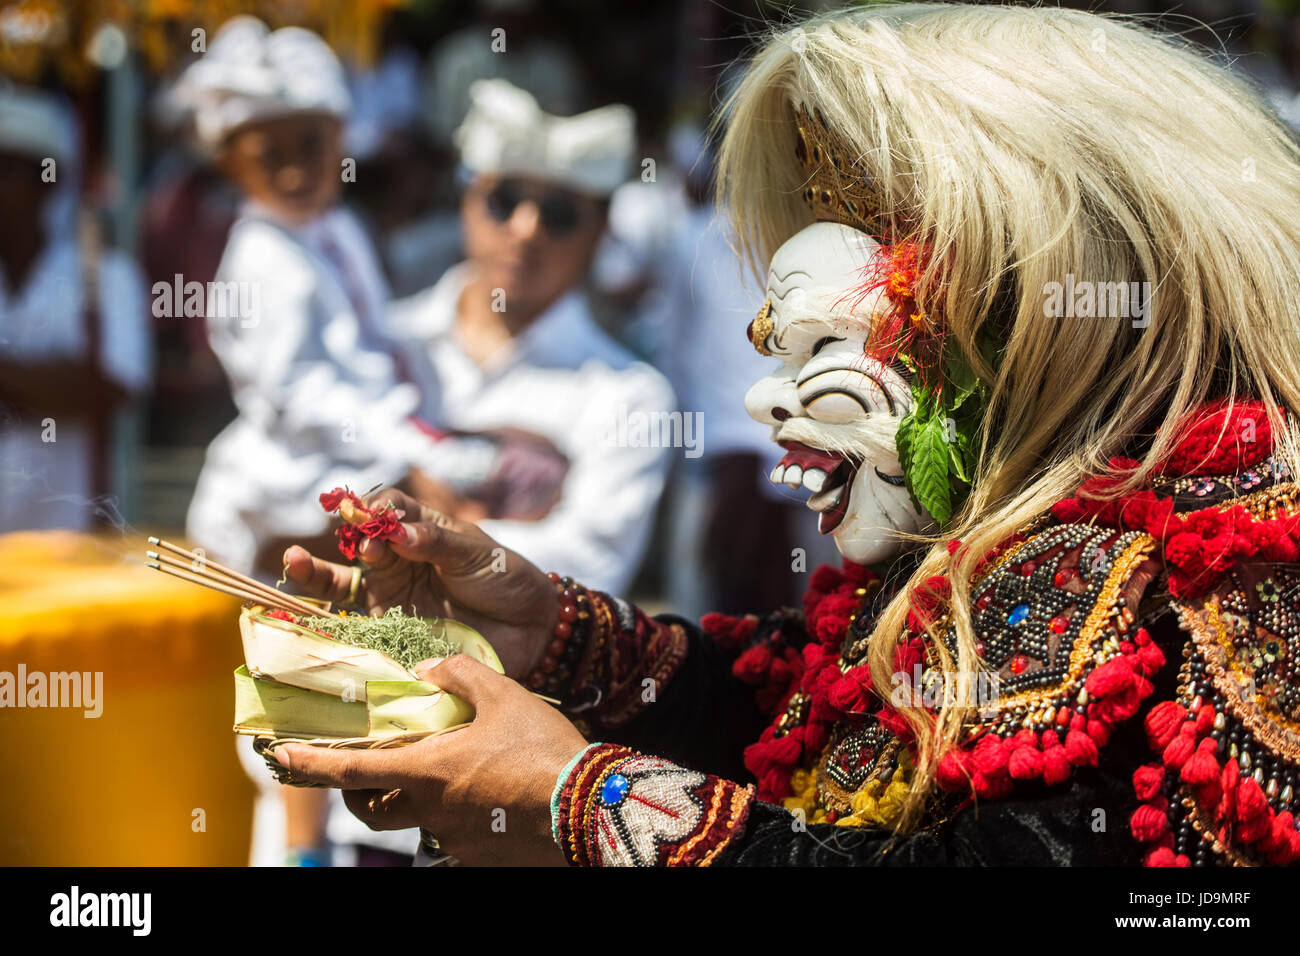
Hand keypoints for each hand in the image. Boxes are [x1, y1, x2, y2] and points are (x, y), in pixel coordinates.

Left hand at [275, 654, 588, 865]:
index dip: (308, 764)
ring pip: (416, 821)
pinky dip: (459, 815)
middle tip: (362, 772)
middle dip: (356, 793)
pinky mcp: (480, 856)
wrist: (588, 807)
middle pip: (371, 809)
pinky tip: (489, 796)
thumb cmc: (543, 748)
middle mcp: (430, 811)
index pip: (348, 772)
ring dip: (416, 800)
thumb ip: (460, 674)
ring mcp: (454, 839)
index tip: (280, 756)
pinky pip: (455, 834)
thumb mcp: (505, 695)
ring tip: (446, 776)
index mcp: (426, 772)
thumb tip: (428, 664)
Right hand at [283, 487, 557, 679]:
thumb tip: (395, 531)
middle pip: (358, 543)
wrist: (532, 630)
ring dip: (316, 573)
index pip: (389, 509)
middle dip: (353, 538)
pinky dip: (329, 620)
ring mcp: (392, 597)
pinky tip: (307, 614)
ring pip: (343, 583)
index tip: (374, 512)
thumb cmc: (507, 580)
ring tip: (293, 560)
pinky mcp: (391, 633)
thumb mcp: (475, 554)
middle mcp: (399, 561)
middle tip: (363, 544)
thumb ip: (435, 543)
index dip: (376, 508)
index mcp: (422, 531)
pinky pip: (355, 626)